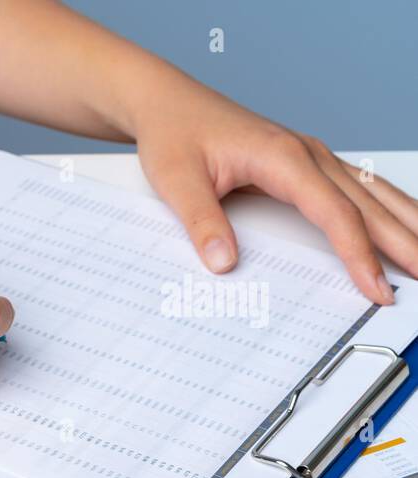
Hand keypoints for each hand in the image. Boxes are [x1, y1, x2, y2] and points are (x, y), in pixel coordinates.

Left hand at [133, 81, 417, 303]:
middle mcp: (307, 154)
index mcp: (283, 158)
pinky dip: (386, 208)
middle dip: (403, 243)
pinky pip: (358, 187)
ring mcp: (311, 156)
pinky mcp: (305, 162)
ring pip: (373, 192)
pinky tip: (402, 224)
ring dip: (405, 224)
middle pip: (369, 204)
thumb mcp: (177, 181)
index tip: (377, 288)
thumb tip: (223, 263)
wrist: (169, 104)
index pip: (335, 214)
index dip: (359, 255)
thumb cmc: (174, 135)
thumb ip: (202, 222)